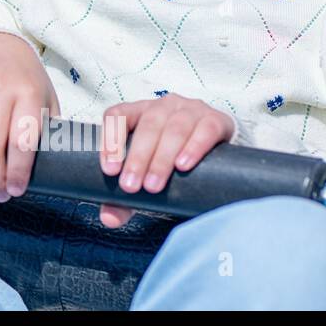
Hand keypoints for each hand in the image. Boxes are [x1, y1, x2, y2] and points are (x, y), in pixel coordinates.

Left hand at [98, 94, 234, 227]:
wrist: (215, 153)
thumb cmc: (170, 160)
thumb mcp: (145, 174)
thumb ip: (125, 197)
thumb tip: (109, 219)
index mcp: (138, 111)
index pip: (117, 116)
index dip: (111, 140)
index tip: (109, 170)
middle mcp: (163, 106)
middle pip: (147, 126)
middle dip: (137, 158)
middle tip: (131, 187)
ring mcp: (190, 109)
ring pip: (174, 129)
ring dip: (162, 158)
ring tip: (154, 184)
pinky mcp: (215, 120)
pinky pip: (204, 130)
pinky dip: (193, 147)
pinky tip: (183, 165)